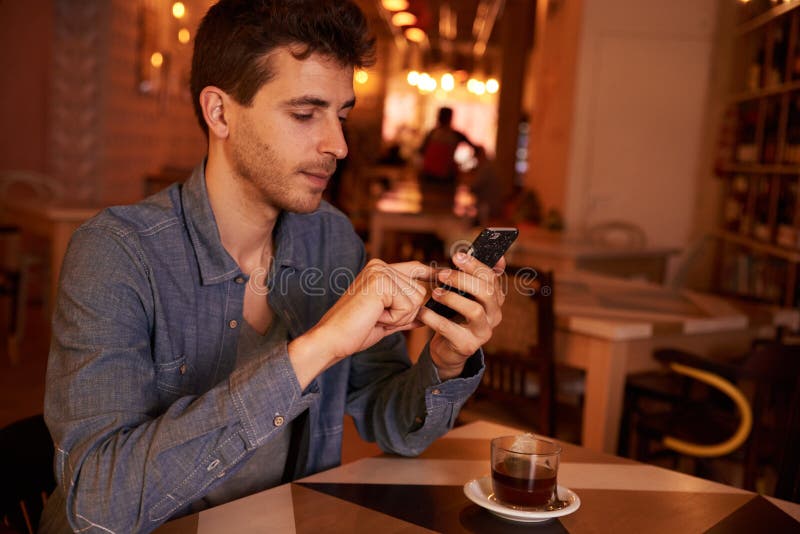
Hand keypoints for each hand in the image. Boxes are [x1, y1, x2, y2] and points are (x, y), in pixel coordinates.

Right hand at [289, 260, 433, 387]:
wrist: (332, 340)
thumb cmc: (356, 331)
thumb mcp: (389, 319)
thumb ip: (407, 313)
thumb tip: (429, 312)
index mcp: (379, 269)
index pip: (417, 269)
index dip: (432, 276)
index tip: (447, 276)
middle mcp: (379, 266)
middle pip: (420, 289)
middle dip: (407, 312)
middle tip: (380, 317)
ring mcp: (379, 272)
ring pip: (416, 298)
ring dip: (400, 316)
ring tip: (376, 317)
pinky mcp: (380, 283)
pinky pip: (407, 305)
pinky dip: (394, 319)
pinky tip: (375, 317)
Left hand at [417, 252, 506, 379]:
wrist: (448, 349)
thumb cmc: (455, 316)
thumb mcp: (465, 295)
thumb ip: (475, 276)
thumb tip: (496, 255)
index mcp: (495, 299)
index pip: (492, 277)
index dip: (475, 265)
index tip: (457, 256)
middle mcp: (494, 315)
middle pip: (487, 292)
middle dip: (463, 279)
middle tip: (442, 274)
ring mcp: (483, 332)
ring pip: (474, 311)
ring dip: (452, 298)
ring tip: (435, 293)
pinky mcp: (467, 346)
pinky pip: (450, 329)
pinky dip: (434, 318)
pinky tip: (423, 311)